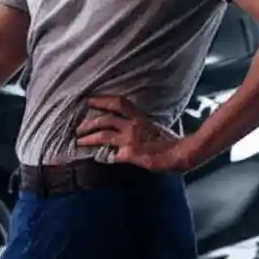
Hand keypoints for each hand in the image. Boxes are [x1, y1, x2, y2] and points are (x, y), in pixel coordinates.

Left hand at [75, 94, 194, 172]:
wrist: (179, 154)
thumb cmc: (170, 141)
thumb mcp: (155, 126)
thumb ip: (140, 125)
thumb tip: (129, 126)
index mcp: (139, 117)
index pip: (118, 103)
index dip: (102, 100)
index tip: (89, 100)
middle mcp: (132, 126)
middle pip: (105, 119)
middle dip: (89, 123)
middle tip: (79, 128)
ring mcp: (129, 140)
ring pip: (103, 135)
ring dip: (89, 138)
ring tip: (79, 141)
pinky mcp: (129, 154)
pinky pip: (111, 155)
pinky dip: (103, 156)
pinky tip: (97, 158)